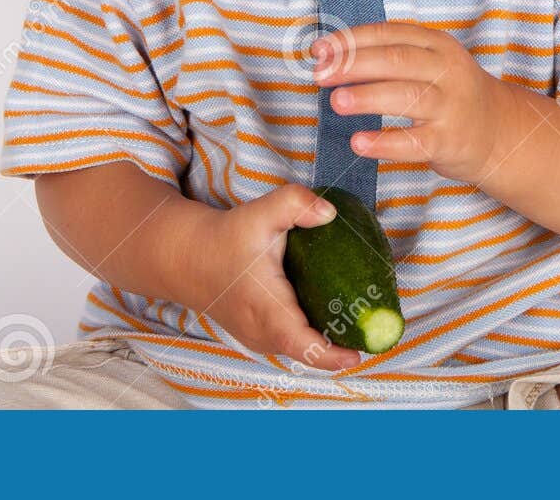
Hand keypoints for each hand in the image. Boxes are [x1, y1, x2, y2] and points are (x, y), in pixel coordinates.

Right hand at [174, 184, 366, 371]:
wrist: (188, 257)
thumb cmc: (226, 238)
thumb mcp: (260, 213)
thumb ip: (295, 203)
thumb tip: (331, 212)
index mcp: (267, 309)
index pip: (303, 345)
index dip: (332, 355)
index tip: (359, 355)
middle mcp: (263, 332)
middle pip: (309, 353)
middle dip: (341, 348)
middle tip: (372, 329)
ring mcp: (259, 339)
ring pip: (301, 351)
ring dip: (328, 344)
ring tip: (359, 324)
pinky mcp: (259, 337)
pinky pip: (292, 345)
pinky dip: (312, 338)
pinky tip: (333, 319)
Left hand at [311, 20, 518, 184]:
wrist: (498, 131)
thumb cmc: (451, 94)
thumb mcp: (432, 62)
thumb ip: (391, 56)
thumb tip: (331, 57)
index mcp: (437, 45)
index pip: (389, 34)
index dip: (351, 40)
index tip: (319, 50)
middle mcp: (446, 71)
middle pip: (396, 60)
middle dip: (353, 64)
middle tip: (320, 74)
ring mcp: (450, 107)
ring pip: (406, 97)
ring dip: (368, 98)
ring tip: (336, 101)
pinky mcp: (448, 141)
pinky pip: (414, 142)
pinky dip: (384, 142)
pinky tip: (359, 143)